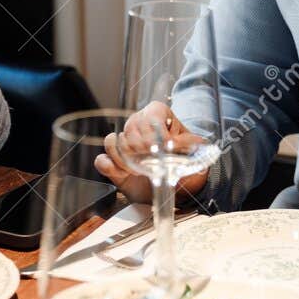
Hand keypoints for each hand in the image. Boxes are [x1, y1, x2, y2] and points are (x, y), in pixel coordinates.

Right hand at [94, 101, 211, 203]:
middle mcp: (138, 124)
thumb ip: (192, 145)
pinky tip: (125, 174)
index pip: (151, 115)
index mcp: (159, 115)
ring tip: (140, 170)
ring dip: (126, 159)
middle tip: (153, 162)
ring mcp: (125, 143)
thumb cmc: (188, 162)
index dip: (157, 132)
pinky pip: (102, 160)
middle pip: (130, 127)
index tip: (165, 148)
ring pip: (113, 142)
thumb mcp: (196, 151)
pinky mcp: (114, 162)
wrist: (179, 184)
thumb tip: (181, 144)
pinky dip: (112, 167)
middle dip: (142, 148)